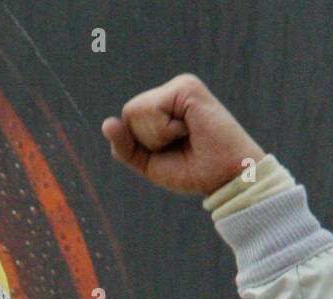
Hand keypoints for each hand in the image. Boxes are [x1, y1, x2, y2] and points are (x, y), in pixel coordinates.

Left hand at [101, 73, 264, 195]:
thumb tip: (107, 123)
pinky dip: (165, 130)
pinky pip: (152, 110)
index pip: (127, 121)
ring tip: (186, 136)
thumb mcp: (149, 164)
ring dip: (157, 136)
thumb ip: (125, 147)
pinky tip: (190, 129)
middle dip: (148, 140)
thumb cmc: (193, 171)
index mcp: (164, 106)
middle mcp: (172, 92)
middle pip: (129, 114)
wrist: (225, 178)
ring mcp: (180, 86)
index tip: (173, 150)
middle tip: (180, 144)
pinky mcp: (187, 87)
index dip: (141, 145)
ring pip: (136, 111)